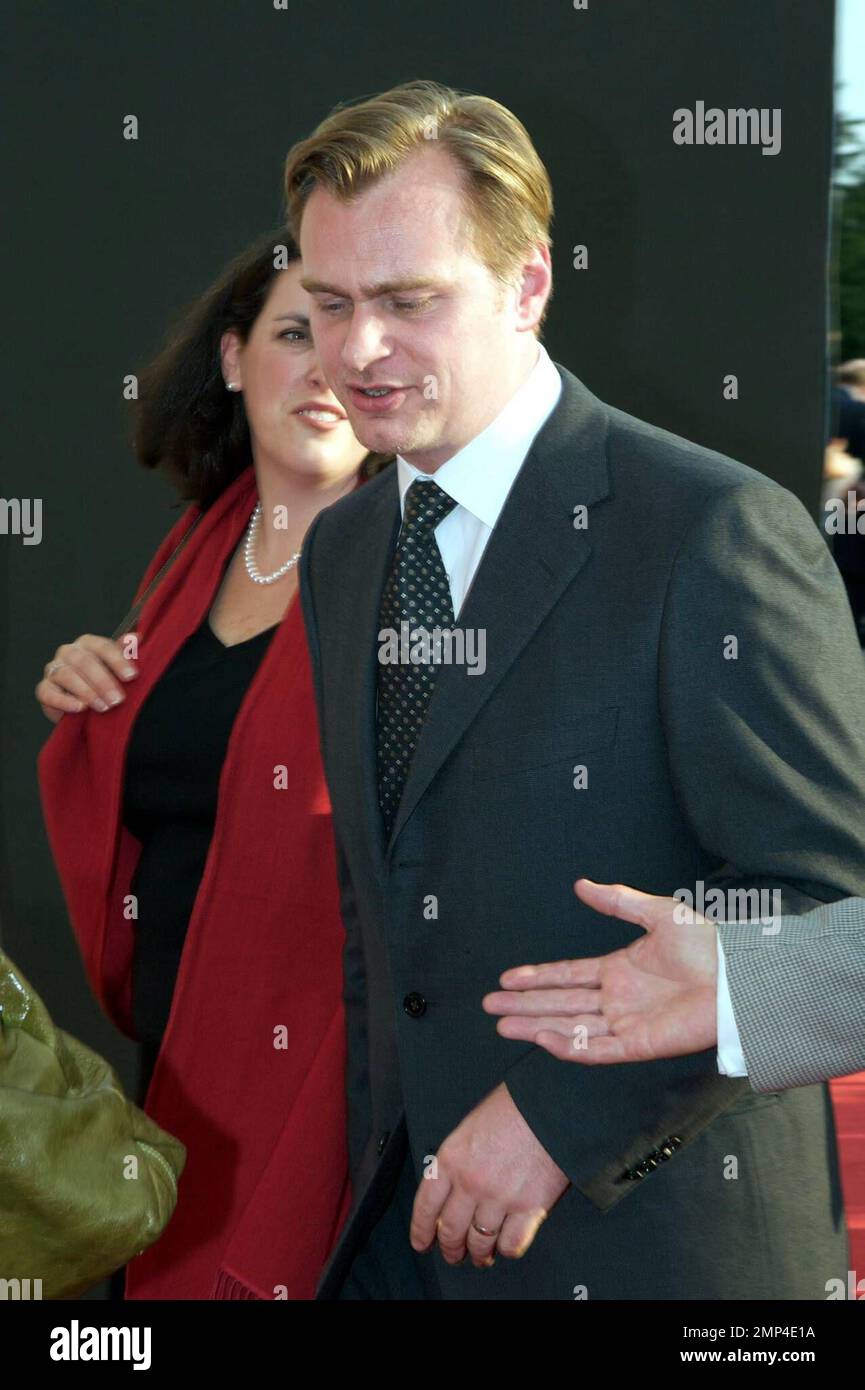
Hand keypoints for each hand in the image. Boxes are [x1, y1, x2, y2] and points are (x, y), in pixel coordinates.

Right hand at [35, 633, 138, 722]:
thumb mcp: (116, 668)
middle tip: (118, 699)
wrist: (83, 706)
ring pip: (67, 675)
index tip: (132, 676)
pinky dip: (64, 701)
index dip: (117, 661)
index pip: (102, 647)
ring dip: (87, 692)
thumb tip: (137, 637)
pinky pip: (49, 693)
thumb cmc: (102, 681)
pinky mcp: (44, 688)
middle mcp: (68, 652)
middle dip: (103, 681)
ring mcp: (54, 669)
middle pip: (85, 662)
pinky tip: (80, 708)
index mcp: (88, 643)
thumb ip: (125, 652)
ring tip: (103, 706)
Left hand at [410, 1081, 568, 1268]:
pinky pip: (512, 1244)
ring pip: (480, 1243)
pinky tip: (507, 1245)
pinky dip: (508, 1250)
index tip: (421, 1242)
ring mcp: (499, 1198)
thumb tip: (454, 1189)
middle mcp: (471, 1183)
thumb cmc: (513, 1109)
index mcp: (452, 1158)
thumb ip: (459, 1159)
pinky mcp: (529, 1209)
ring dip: (479, 1254)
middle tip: (453, 1254)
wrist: (550, 1105)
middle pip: (450, 1230)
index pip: (426, 1205)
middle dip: (450, 1249)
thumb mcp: (471, 1126)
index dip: (421, 1230)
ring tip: (482, 1256)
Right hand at [483, 878, 717, 1063]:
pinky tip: (543, 1038)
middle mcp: (617, 999)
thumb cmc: (707, 944)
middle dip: (524, 1005)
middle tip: (490, 1004)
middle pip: (560, 1003)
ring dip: (536, 1026)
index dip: (537, 977)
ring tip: (503, 1025)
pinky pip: (598, 1050)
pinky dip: (570, 1046)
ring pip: (571, 1027)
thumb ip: (618, 901)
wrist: (739, 976)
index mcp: (619, 970)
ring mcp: (626, 1023)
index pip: (568, 976)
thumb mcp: (658, 913)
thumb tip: (582, 885)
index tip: (507, 978)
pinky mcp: (641, 1045)